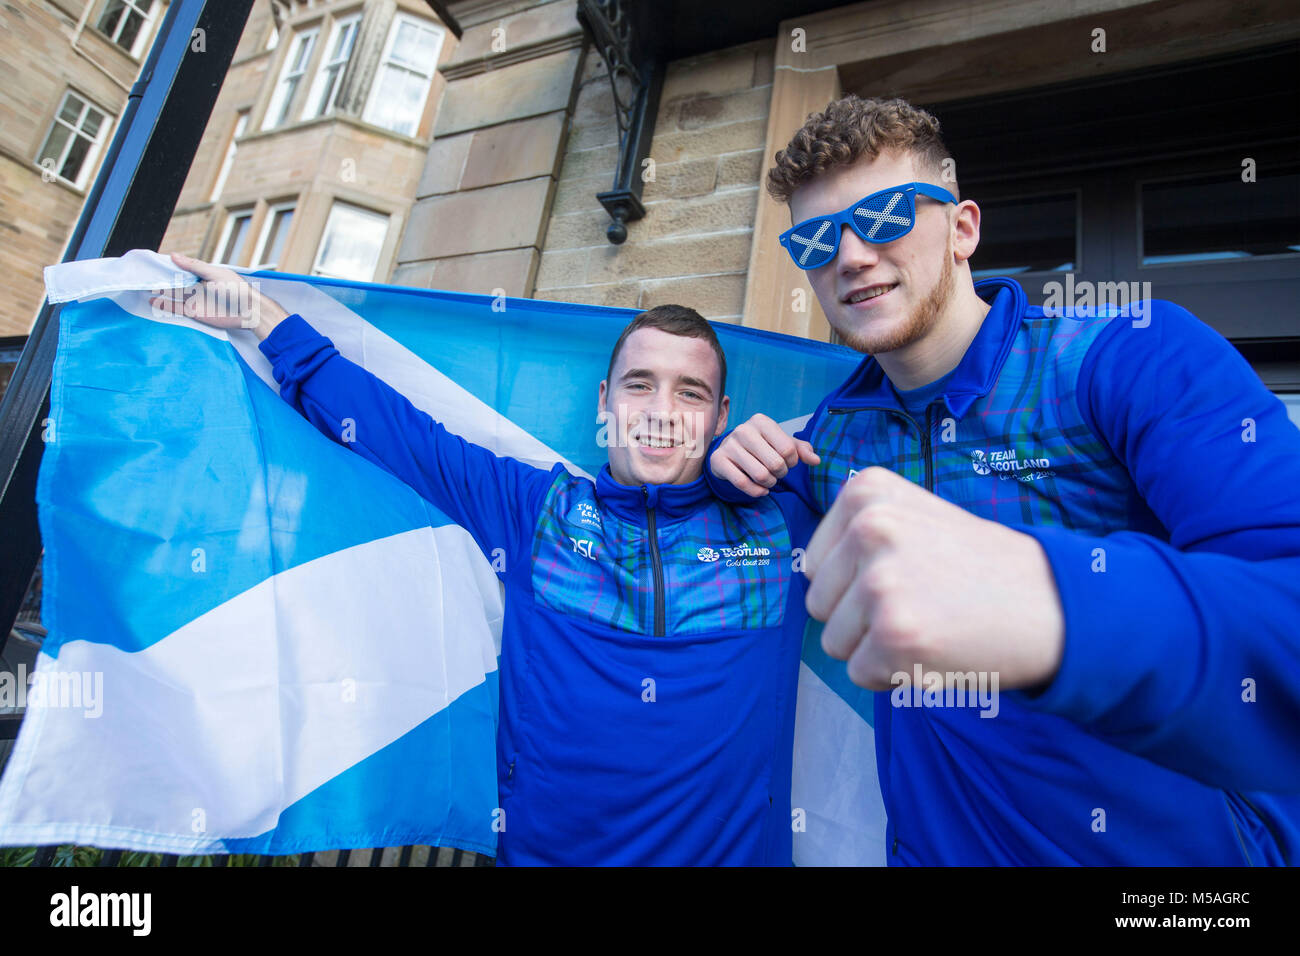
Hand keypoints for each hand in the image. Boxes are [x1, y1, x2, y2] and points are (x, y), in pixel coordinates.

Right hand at [149, 252, 288, 339]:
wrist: (247, 312)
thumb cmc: (235, 289)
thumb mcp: (215, 274)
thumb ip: (194, 266)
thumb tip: (173, 255)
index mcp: (202, 274)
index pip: (181, 267)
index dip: (167, 265)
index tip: (151, 262)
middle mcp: (196, 286)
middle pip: (174, 281)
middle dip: (160, 278)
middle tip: (142, 274)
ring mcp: (194, 299)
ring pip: (172, 294)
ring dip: (158, 291)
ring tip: (141, 286)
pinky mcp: (194, 312)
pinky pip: (175, 308)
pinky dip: (163, 304)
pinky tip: (151, 300)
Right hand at [708, 413, 820, 495]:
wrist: (729, 451)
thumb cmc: (761, 446)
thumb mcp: (782, 443)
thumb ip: (801, 450)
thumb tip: (816, 460)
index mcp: (761, 421)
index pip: (788, 449)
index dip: (793, 462)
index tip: (788, 463)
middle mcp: (743, 430)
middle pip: (776, 463)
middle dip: (781, 474)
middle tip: (778, 472)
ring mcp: (729, 445)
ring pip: (760, 475)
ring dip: (770, 483)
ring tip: (770, 480)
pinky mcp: (719, 461)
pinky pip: (743, 483)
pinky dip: (757, 491)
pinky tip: (761, 490)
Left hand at [803, 466, 1064, 691]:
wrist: (1054, 604)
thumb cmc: (979, 568)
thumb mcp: (915, 517)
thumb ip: (858, 533)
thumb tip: (805, 572)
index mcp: (866, 492)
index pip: (815, 564)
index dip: (855, 584)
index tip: (908, 575)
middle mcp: (869, 527)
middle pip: (818, 603)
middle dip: (860, 619)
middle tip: (923, 604)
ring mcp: (880, 581)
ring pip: (834, 641)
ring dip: (876, 647)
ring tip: (931, 623)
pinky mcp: (895, 634)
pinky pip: (859, 673)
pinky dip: (893, 674)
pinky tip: (936, 649)